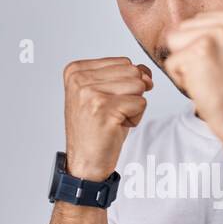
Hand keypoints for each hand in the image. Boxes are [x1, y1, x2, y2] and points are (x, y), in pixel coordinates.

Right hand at [63, 57, 152, 179]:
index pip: (124, 62)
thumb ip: (125, 75)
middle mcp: (79, 79)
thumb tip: (146, 73)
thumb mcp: (108, 93)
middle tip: (110, 113)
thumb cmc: (97, 128)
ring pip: (139, 86)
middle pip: (132, 72)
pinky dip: (135, 119)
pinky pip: (141, 103)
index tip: (104, 104)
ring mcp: (90, 93)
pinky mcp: (104, 108)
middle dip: (131, 95)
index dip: (124, 85)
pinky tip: (115, 127)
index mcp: (76, 70)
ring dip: (133, 107)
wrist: (85, 162)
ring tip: (113, 119)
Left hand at [163, 8, 222, 146]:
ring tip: (211, 78)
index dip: (207, 47)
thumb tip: (193, 19)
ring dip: (186, 65)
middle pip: (186, 27)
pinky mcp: (199, 52)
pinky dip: (182, 80)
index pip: (201, 20)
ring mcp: (218, 34)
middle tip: (218, 74)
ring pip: (175, 42)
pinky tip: (205, 87)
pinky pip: (171, 63)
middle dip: (193, 54)